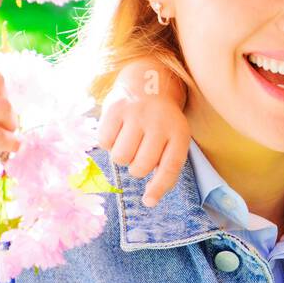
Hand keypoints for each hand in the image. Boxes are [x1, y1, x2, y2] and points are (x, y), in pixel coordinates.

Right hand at [97, 61, 189, 206]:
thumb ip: (165, 165)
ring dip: (121, 156)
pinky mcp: (115, 107)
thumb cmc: (161, 121)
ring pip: (120, 158)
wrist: (149, 81)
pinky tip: (117, 130)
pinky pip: (104, 142)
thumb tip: (149, 200)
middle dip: (136, 168)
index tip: (148, 201)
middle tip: (138, 153)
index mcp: (179, 133)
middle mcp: (160, 123)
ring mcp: (137, 114)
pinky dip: (107, 143)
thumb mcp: (172, 138)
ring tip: (128, 141)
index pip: (169, 168)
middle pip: (140, 167)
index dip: (158, 188)